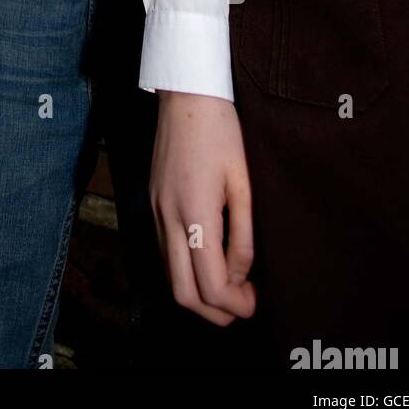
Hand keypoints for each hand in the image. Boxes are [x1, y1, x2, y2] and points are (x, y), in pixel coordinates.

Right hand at [150, 91, 255, 325]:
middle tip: (243, 305)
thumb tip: (241, 276)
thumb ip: (243, 235)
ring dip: (199, 294)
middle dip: (215, 312)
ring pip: (170, 277)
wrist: (185, 95)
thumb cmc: (221, 133)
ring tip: (230, 286)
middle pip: (183, 293)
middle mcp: (168, 217)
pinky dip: (186, 270)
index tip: (256, 300)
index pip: (211, 284)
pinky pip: (164, 253)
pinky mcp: (151, 203)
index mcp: (195, 212)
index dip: (236, 304)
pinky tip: (209, 259)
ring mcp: (155, 211)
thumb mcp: (243, 184)